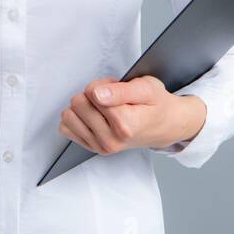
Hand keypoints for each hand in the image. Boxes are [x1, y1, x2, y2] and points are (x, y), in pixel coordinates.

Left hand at [58, 76, 207, 154]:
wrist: (166, 125)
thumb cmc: (157, 105)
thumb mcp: (146, 88)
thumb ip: (120, 90)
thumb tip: (96, 94)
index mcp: (124, 124)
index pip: (91, 93)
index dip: (104, 85)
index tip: (118, 89)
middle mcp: (111, 140)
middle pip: (78, 103)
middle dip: (93, 94)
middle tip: (113, 98)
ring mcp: (101, 147)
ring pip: (69, 115)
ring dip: (85, 106)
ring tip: (106, 107)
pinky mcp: (93, 148)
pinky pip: (67, 128)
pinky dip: (78, 118)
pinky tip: (96, 117)